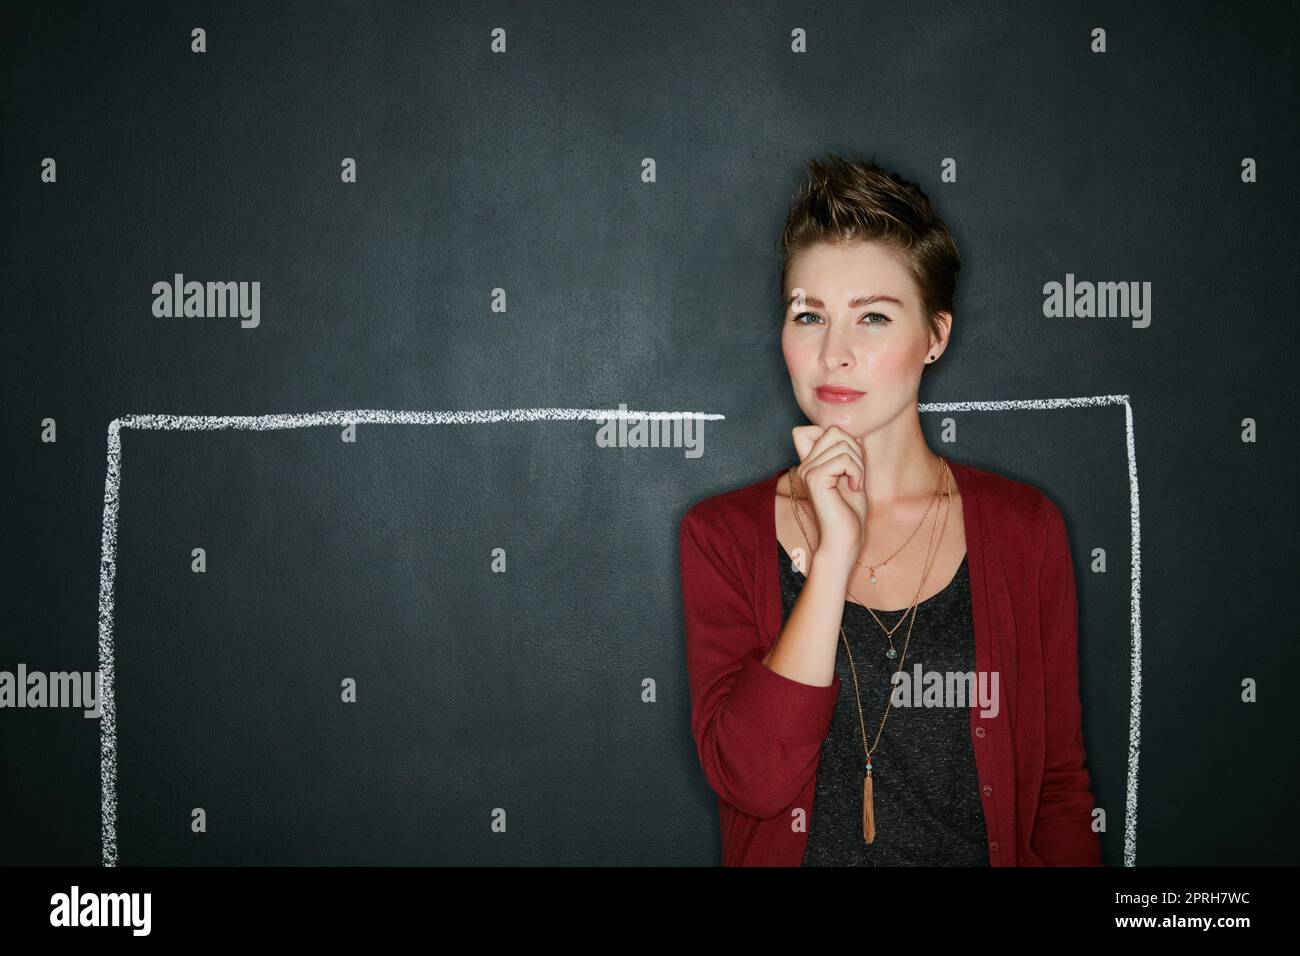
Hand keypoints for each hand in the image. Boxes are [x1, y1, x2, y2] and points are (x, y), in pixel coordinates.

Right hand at [791, 424, 867, 567]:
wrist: (845, 538)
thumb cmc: (850, 510)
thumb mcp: (851, 472)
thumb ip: (846, 451)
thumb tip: (853, 431)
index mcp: (810, 463)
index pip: (808, 428)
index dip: (837, 436)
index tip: (848, 461)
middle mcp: (804, 465)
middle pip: (833, 430)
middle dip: (854, 448)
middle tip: (855, 473)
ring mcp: (807, 471)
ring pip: (842, 443)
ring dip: (858, 463)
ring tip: (855, 482)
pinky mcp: (815, 479)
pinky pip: (844, 459)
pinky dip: (857, 472)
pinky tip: (854, 487)